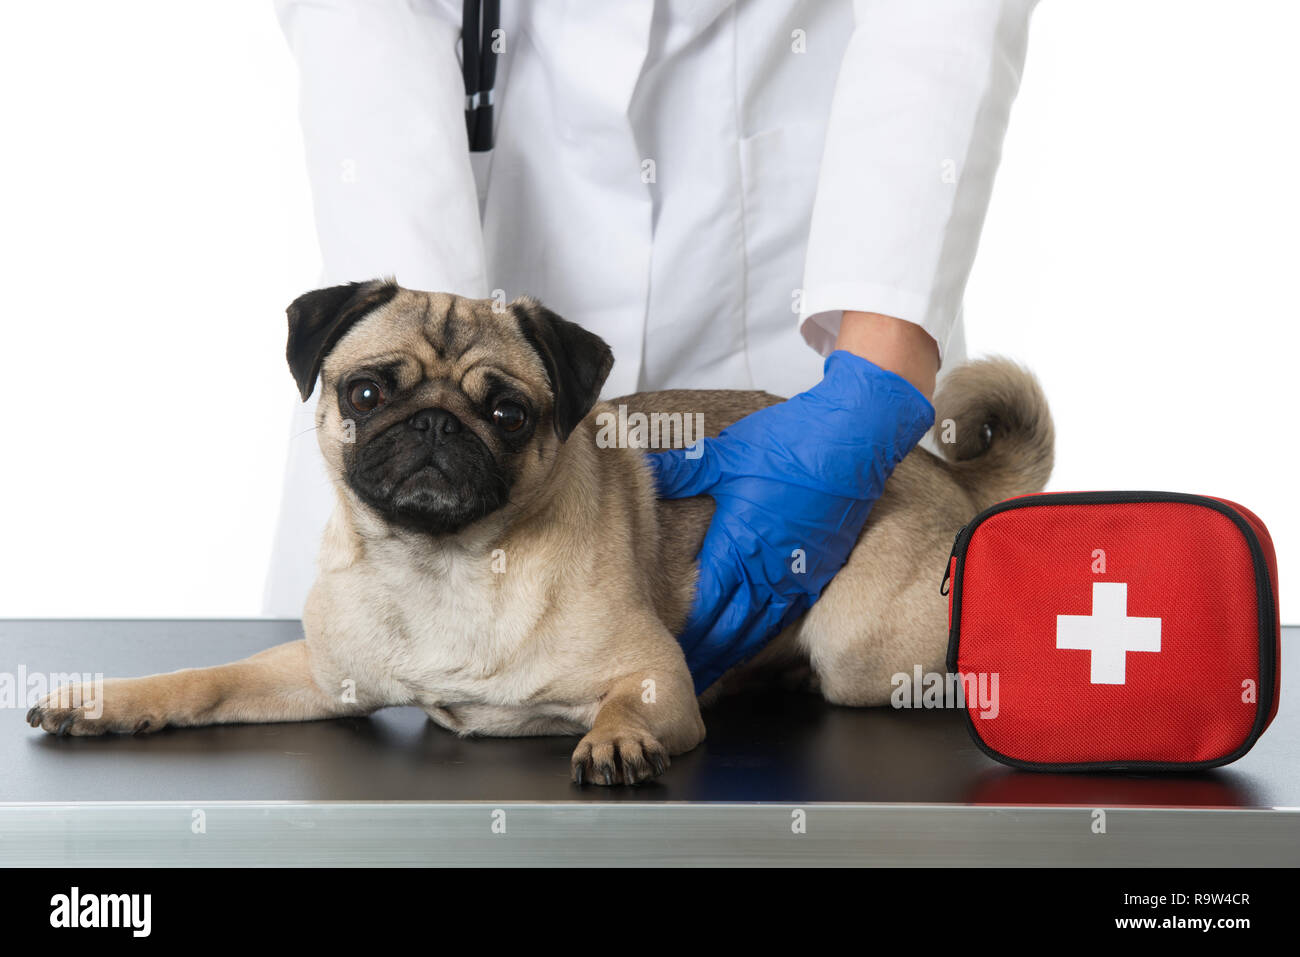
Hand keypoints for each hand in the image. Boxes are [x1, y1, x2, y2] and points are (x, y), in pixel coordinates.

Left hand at [645, 349, 935, 691]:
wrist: (853, 439)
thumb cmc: (790, 442)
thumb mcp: (725, 453)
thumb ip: (682, 469)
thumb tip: (642, 466)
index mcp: (739, 544)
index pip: (706, 608)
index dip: (688, 640)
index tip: (670, 662)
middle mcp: (767, 569)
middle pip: (731, 629)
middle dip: (708, 659)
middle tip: (688, 687)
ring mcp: (796, 573)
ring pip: (760, 628)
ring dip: (736, 655)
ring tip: (716, 679)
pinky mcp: (818, 569)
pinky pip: (787, 614)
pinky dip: (768, 636)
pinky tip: (757, 645)